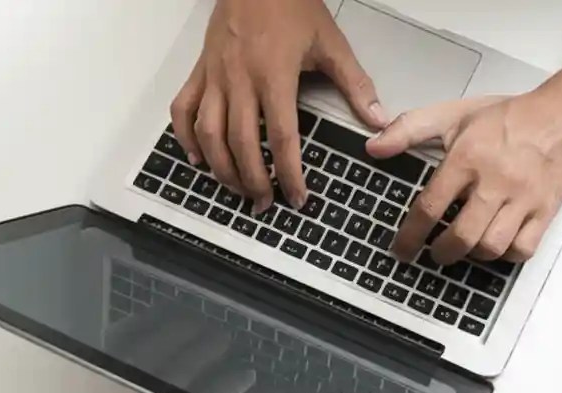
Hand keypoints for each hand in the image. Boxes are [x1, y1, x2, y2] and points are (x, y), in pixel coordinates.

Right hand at [170, 0, 388, 211]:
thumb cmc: (292, 4)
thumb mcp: (331, 43)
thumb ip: (355, 85)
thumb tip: (378, 119)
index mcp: (274, 76)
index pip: (281, 138)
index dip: (289, 173)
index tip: (297, 197)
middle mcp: (239, 79)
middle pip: (241, 143)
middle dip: (253, 180)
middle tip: (265, 203)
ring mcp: (214, 75)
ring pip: (208, 133)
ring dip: (221, 167)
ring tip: (237, 187)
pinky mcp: (199, 69)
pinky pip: (182, 109)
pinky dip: (186, 137)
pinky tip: (199, 158)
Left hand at [366, 51, 561, 264]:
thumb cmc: (507, 118)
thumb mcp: (453, 114)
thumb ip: (409, 129)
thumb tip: (373, 146)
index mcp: (468, 157)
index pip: (431, 206)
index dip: (410, 236)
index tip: (401, 250)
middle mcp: (495, 181)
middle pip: (462, 236)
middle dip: (441, 253)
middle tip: (434, 253)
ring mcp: (523, 199)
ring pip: (492, 247)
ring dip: (472, 254)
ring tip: (464, 247)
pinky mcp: (544, 211)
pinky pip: (523, 249)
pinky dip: (506, 255)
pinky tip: (496, 244)